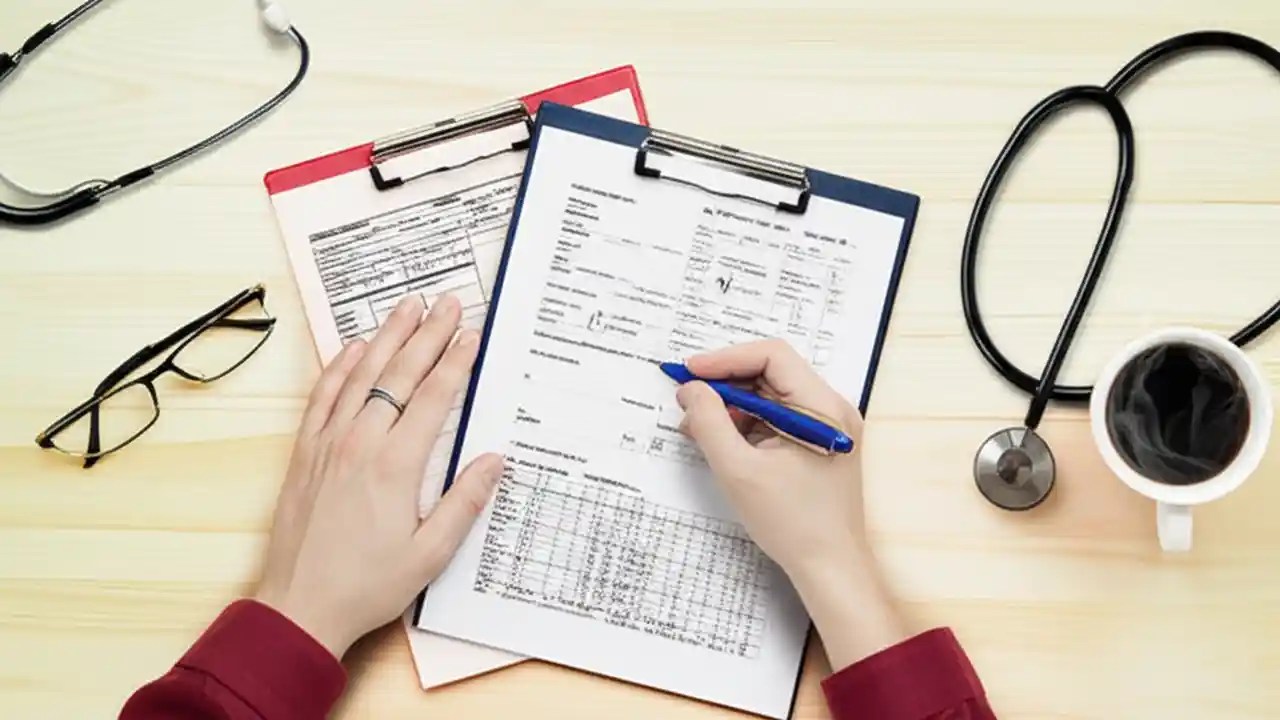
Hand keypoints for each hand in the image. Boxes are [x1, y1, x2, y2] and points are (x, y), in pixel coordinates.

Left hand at [254, 294, 503, 658]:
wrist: (299, 606)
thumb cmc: (367, 585)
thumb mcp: (431, 553)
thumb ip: (464, 502)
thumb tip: (493, 459)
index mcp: (396, 465)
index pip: (434, 398)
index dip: (455, 362)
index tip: (471, 334)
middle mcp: (360, 443)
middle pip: (400, 375)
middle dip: (427, 335)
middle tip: (447, 303)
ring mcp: (328, 444)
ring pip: (361, 375)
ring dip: (386, 338)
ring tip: (407, 307)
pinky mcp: (305, 454)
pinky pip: (323, 397)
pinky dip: (339, 368)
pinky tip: (353, 348)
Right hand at [677, 339, 906, 667]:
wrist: (830, 568)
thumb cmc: (792, 523)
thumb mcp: (738, 470)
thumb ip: (709, 422)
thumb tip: (691, 389)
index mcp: (821, 407)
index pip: (771, 356)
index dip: (725, 359)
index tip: (690, 373)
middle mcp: (830, 409)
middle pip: (771, 373)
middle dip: (725, 382)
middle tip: (687, 398)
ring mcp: (826, 427)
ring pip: (771, 396)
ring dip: (733, 405)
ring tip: (697, 426)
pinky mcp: (817, 444)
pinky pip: (777, 418)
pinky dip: (747, 423)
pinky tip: (720, 441)